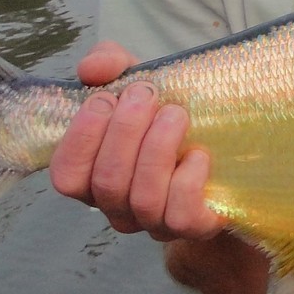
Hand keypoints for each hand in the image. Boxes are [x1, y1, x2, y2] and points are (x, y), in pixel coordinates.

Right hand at [49, 41, 225, 240]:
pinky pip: (181, 216)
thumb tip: (92, 68)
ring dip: (158, 149)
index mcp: (92, 177)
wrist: (226, 152)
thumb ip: (109, 65)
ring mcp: (153, 222)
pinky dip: (188, 180)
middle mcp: (117, 207)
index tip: (106, 97)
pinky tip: (198, 154)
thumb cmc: (166, 117)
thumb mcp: (137, 81)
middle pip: (107, 182)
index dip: (82, 137)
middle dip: (126, 131)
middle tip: (147, 94)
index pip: (66, 174)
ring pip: (143, 198)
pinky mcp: (192, 228)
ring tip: (176, 114)